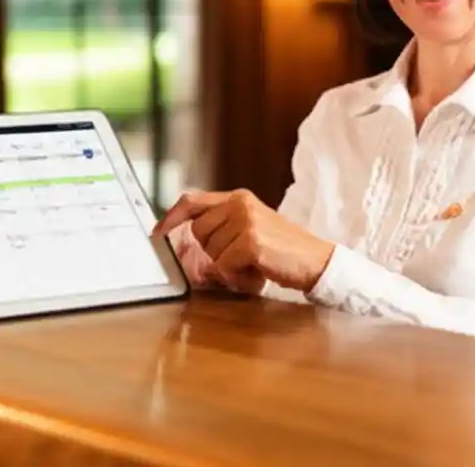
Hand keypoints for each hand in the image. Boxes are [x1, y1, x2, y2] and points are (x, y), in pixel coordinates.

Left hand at [153, 189, 334, 294]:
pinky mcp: (252, 242)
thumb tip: (186, 235)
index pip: (192, 200)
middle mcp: (240, 204)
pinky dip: (238, 276)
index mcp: (238, 198)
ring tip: (253, 265)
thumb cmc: (283, 250)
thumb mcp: (251, 228)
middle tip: (241, 258)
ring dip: (228, 266)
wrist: (316, 260)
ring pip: (211, 252)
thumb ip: (223, 226)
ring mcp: (246, 221)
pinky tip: (257, 272)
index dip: (171, 217)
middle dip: (214, 252)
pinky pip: (225, 265)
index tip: (158, 233)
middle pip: (199, 232)